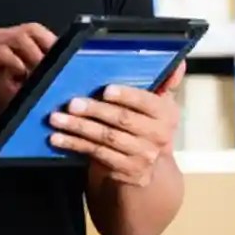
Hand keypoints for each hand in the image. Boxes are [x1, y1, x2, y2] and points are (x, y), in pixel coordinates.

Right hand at [0, 23, 56, 130]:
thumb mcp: (13, 89)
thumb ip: (30, 79)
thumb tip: (59, 80)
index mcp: (2, 42)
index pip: (35, 33)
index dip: (52, 45)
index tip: (67, 63)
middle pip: (32, 28)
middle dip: (49, 47)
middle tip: (60, 69)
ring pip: (23, 36)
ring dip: (37, 57)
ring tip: (42, 77)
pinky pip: (7, 52)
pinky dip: (19, 67)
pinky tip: (22, 83)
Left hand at [47, 61, 184, 186]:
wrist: (149, 170)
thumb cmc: (145, 125)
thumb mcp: (156, 105)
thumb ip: (163, 82)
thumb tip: (177, 63)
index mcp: (167, 114)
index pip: (148, 102)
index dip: (127, 96)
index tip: (106, 90)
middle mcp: (159, 136)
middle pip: (123, 120)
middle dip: (95, 110)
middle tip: (71, 103)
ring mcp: (143, 156)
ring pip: (106, 138)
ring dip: (78, 128)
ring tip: (57, 118)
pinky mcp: (126, 171)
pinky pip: (96, 154)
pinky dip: (75, 145)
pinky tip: (58, 138)